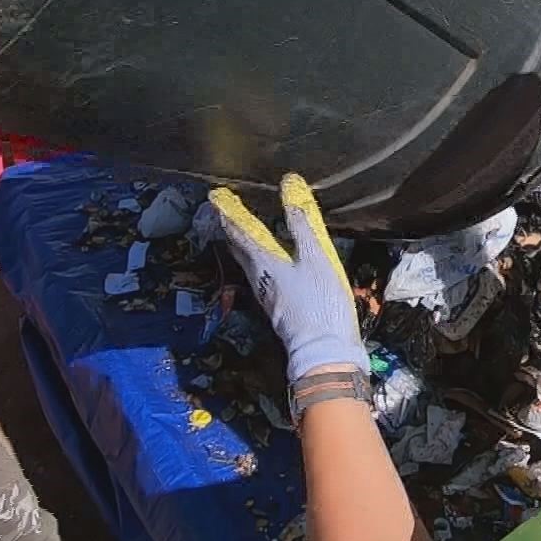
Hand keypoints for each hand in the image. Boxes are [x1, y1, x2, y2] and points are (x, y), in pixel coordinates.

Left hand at [210, 174, 366, 382]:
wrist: (323, 350)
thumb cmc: (320, 302)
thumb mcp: (315, 259)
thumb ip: (302, 226)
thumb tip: (289, 191)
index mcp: (265, 265)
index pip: (241, 235)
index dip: (229, 216)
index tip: (216, 201)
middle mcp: (260, 281)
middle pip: (240, 253)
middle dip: (231, 233)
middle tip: (222, 217)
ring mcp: (268, 297)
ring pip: (248, 267)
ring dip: (241, 249)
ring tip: (239, 237)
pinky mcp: (278, 309)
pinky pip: (260, 278)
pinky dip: (256, 264)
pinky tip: (264, 266)